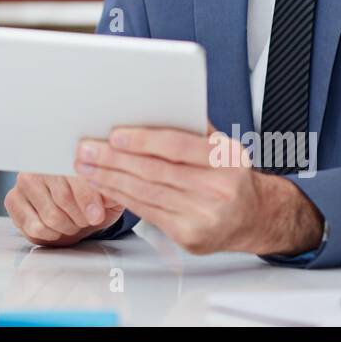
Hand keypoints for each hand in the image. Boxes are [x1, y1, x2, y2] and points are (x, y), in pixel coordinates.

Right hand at [4, 173, 124, 245]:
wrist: (77, 207)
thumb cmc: (93, 197)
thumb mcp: (108, 192)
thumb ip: (109, 190)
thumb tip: (109, 192)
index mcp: (66, 155)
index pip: (74, 178)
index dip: (88, 199)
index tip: (96, 215)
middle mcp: (41, 164)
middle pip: (63, 199)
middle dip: (81, 218)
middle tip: (87, 220)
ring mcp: (24, 181)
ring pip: (50, 217)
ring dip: (67, 228)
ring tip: (73, 222)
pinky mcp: (13, 200)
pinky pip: (35, 228)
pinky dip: (51, 235)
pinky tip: (56, 227)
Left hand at [74, 125, 322, 255]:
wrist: (255, 217)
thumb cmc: (230, 174)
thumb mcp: (222, 145)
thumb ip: (192, 128)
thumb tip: (149, 104)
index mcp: (226, 159)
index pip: (178, 147)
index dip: (143, 140)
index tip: (114, 134)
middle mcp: (218, 189)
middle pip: (155, 171)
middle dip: (113, 159)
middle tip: (85, 148)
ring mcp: (204, 216)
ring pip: (145, 193)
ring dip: (109, 177)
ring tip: (85, 165)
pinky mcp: (190, 237)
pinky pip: (147, 212)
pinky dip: (120, 196)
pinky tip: (103, 183)